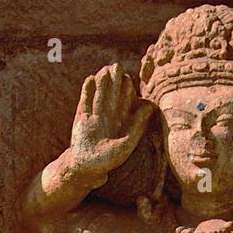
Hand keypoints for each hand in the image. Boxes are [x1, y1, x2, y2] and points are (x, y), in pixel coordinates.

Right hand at [68, 63, 153, 181]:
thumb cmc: (108, 159)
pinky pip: (85, 101)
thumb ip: (138, 125)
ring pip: (99, 95)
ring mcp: (94, 116)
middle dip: (114, 82)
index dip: (126, 90)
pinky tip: (90, 79)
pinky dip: (87, 90)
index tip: (128, 78)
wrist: (86, 167)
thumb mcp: (127, 143)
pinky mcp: (82, 117)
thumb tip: (151, 107)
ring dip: (102, 83)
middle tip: (117, 66)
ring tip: (105, 69)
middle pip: (112, 95)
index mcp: (120, 123)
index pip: (124, 102)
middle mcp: (108, 117)